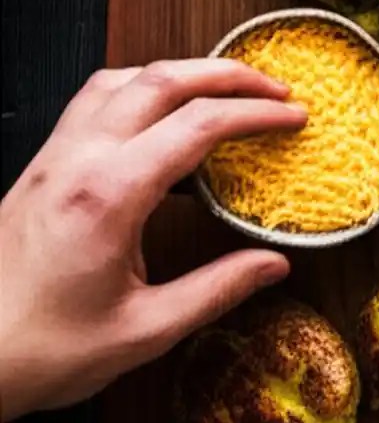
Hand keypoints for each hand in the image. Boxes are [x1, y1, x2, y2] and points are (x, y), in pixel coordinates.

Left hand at [0, 60, 306, 418]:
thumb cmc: (42, 350)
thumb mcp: (144, 330)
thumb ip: (216, 290)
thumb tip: (273, 264)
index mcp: (107, 195)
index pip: (197, 124)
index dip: (255, 113)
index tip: (294, 117)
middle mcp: (75, 161)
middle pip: (160, 79)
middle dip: (227, 74)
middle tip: (273, 85)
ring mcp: (52, 159)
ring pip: (121, 79)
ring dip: (180, 73)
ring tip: (223, 89)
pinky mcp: (40, 169)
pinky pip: (93, 102)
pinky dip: (140, 90)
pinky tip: (163, 118)